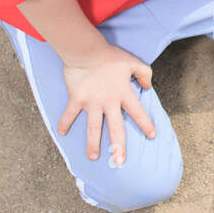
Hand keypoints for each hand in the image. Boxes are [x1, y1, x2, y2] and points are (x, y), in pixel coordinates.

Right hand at [58, 43, 156, 165]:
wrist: (87, 50)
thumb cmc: (110, 56)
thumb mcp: (133, 62)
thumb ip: (144, 73)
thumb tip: (149, 85)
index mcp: (123, 94)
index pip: (138, 113)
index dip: (145, 124)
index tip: (152, 136)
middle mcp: (108, 102)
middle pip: (115, 129)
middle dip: (118, 146)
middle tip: (119, 162)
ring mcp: (91, 102)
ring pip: (93, 128)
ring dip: (93, 143)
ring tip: (93, 157)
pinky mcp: (77, 98)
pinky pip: (70, 113)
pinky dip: (65, 122)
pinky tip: (61, 133)